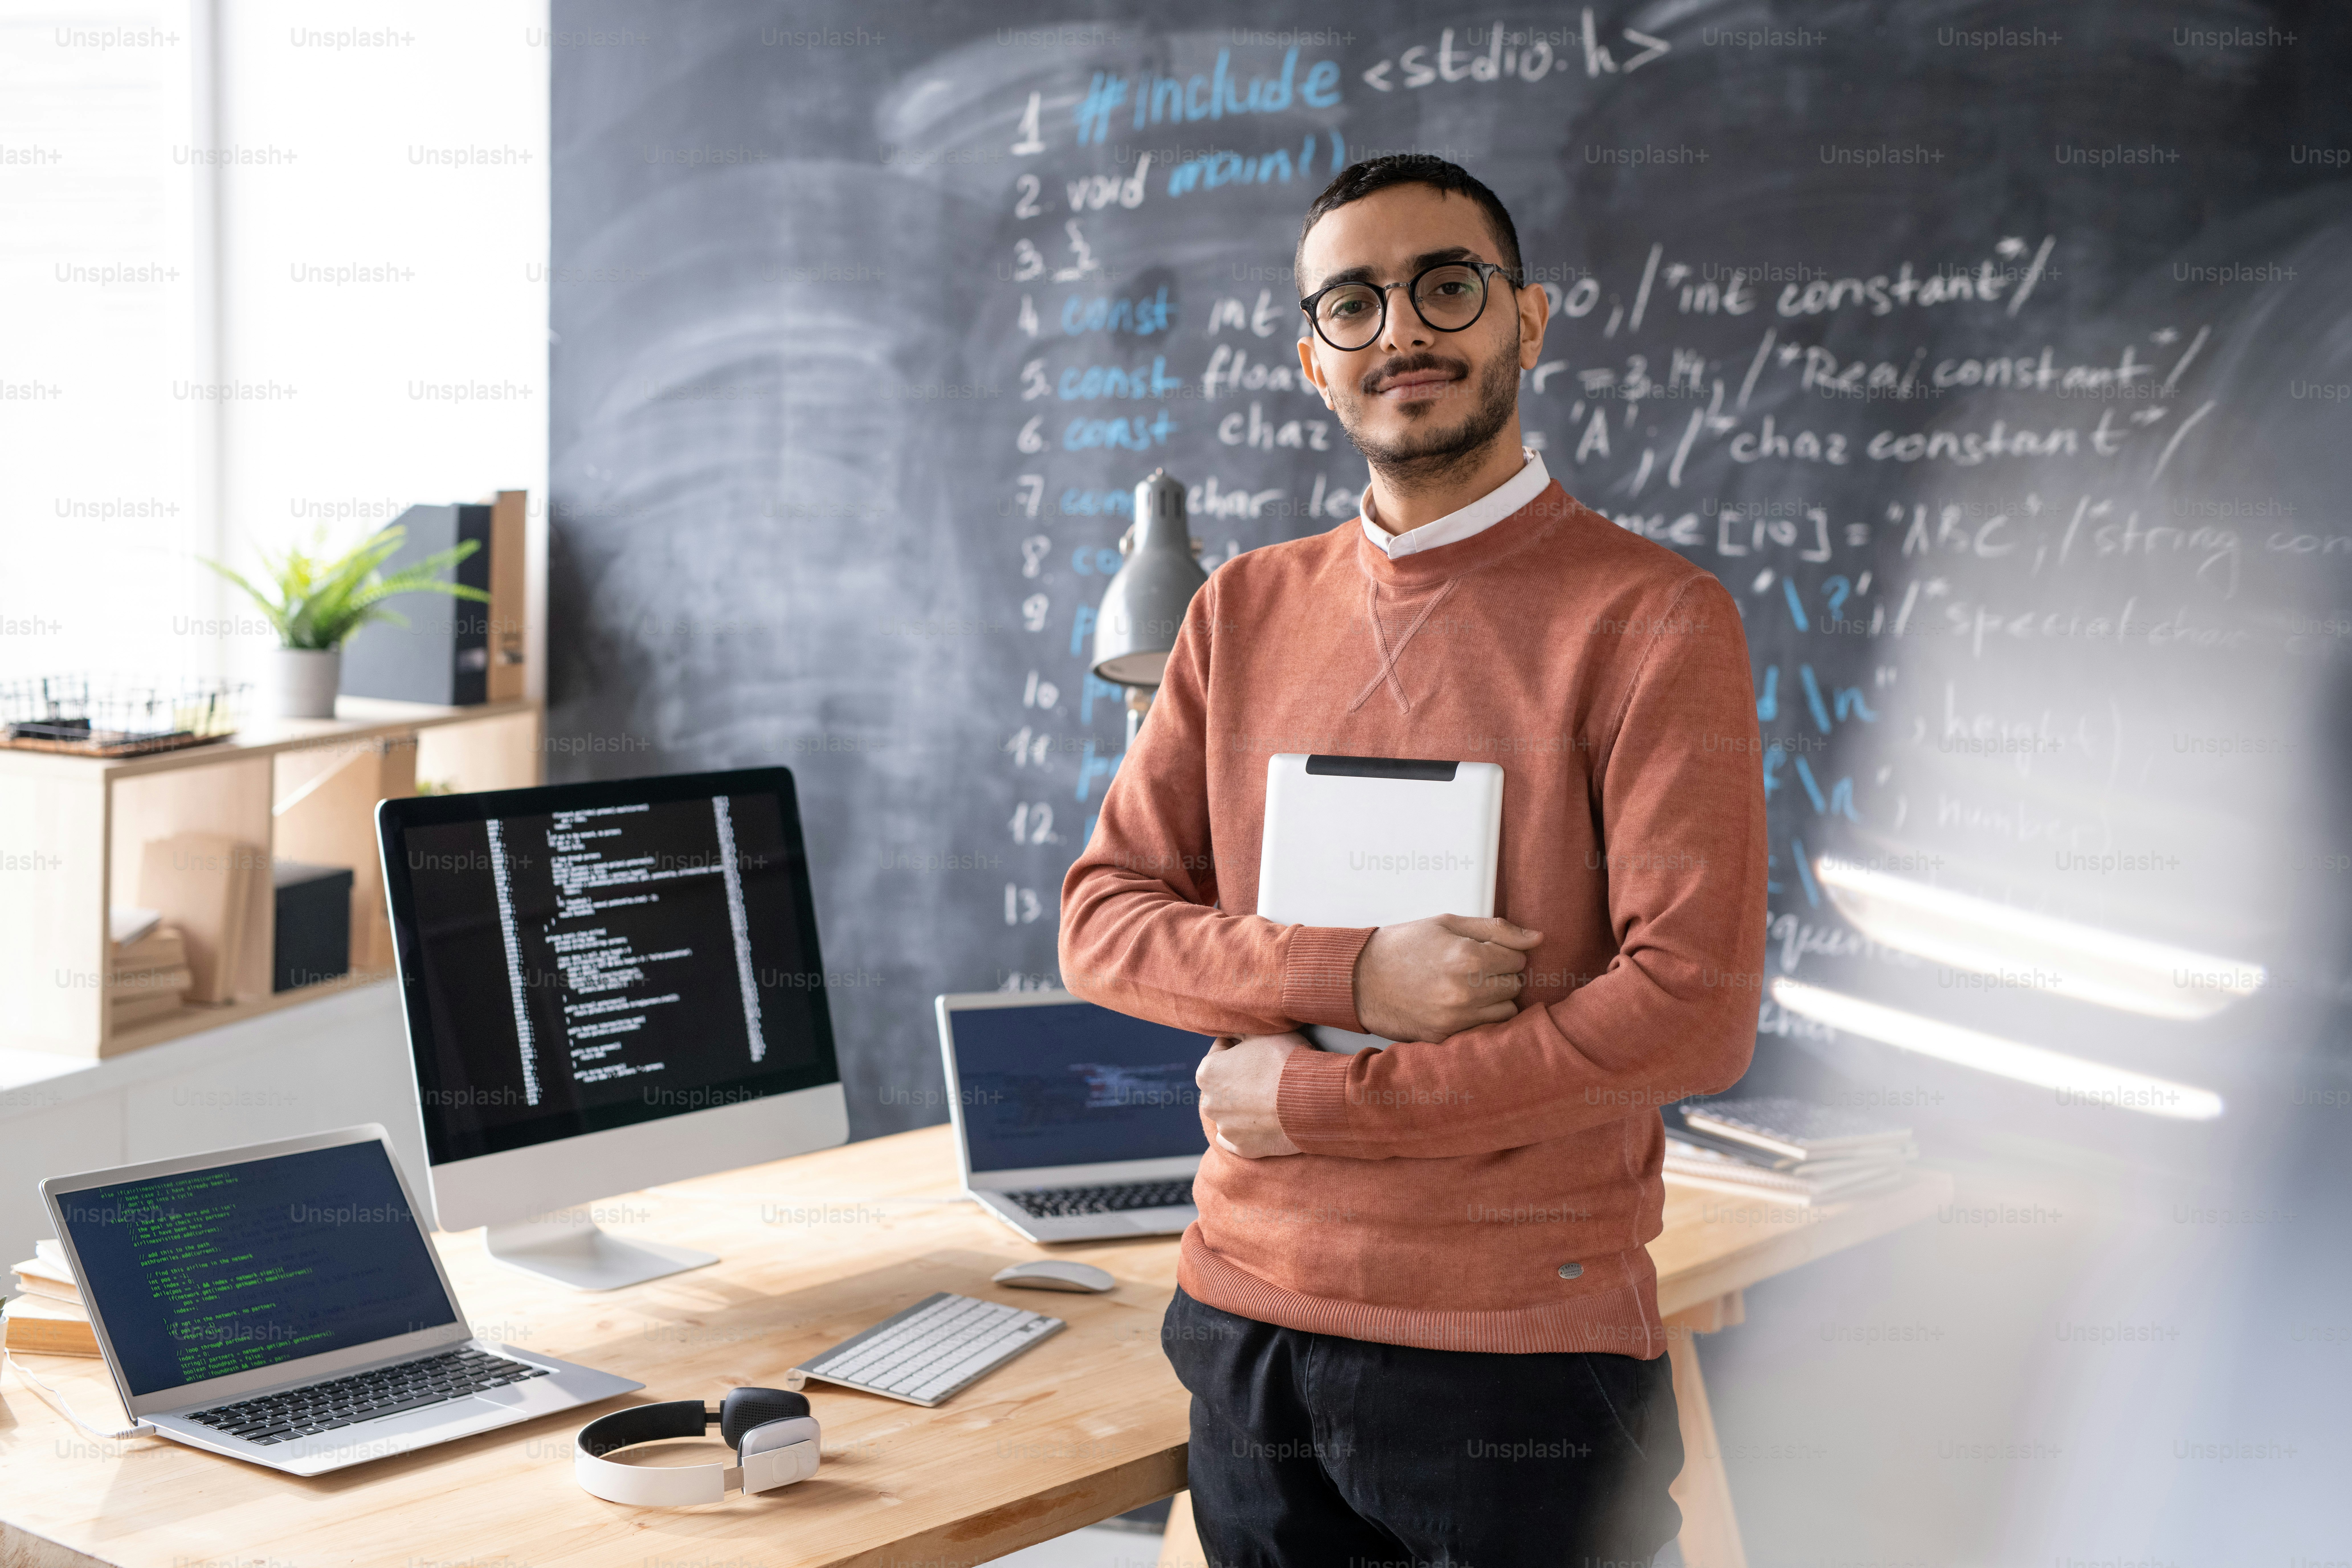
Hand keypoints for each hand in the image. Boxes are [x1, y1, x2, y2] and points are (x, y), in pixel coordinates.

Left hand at [1196, 1033, 1306, 1158]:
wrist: (1313, 1097)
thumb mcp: (1262, 1032)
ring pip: (1231, 1111)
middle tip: (1267, 1074)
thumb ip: (1241, 1030)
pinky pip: (1238, 1137)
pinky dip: (1250, 1130)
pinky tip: (1266, 1120)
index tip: (1257, 1050)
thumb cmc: (1287, 1060)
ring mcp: (1225, 1128)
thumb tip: (1236, 1031)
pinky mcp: (1242, 1148)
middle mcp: (1209, 1102)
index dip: (1240, 1047)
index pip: (1220, 1051)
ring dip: (1245, 1104)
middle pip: (1224, 1084)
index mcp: (1207, 1071)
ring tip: (1271, 1097)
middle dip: (1240, 1078)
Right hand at [1352, 915, 1543, 1042]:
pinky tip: (1458, 1003)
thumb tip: (1538, 938)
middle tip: (1474, 967)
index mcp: (1469, 957)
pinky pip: (1483, 1029)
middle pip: (1515, 985)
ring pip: (1506, 1010)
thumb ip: (1496, 929)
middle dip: (1500, 974)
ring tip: (1469, 986)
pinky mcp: (1445, 1037)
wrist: (1359, 978)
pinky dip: (1478, 1016)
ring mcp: (1456, 1019)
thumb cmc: (1404, 944)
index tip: (1484, 950)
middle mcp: (1466, 991)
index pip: (1518, 958)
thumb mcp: (1447, 923)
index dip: (1503, 951)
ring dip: (1494, 998)